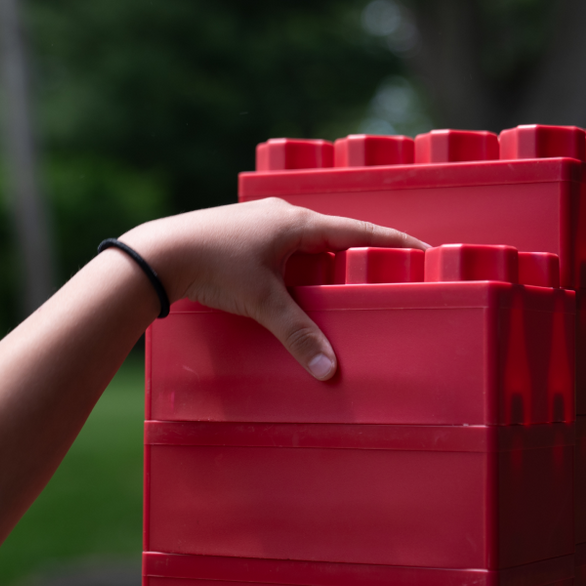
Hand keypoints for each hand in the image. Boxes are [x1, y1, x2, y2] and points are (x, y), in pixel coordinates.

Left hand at [117, 197, 427, 379]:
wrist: (159, 253)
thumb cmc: (212, 265)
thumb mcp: (263, 302)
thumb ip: (298, 334)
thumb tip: (329, 368)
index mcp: (298, 223)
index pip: (361, 232)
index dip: (395, 243)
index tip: (425, 251)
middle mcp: (285, 216)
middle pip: (339, 236)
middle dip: (365, 255)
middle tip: (393, 273)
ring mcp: (264, 224)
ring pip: (312, 244)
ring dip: (332, 262)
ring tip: (353, 284)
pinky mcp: (247, 236)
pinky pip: (290, 249)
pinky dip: (306, 266)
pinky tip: (305, 285)